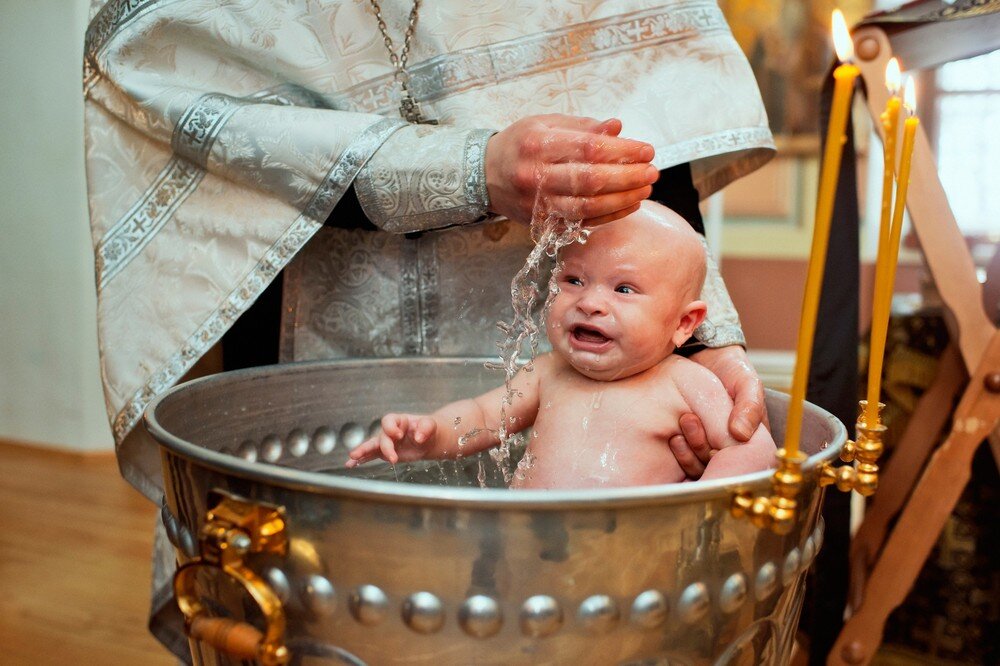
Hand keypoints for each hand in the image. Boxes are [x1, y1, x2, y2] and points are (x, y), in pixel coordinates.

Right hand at [345, 413, 436, 466]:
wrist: (429, 440)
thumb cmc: (429, 429)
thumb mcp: (430, 425)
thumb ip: (425, 428)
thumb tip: (418, 437)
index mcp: (398, 420)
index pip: (389, 421)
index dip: (391, 428)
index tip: (399, 435)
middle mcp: (389, 431)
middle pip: (382, 437)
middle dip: (385, 447)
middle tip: (392, 457)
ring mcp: (385, 442)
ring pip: (372, 446)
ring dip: (363, 451)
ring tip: (353, 457)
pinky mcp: (384, 453)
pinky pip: (371, 455)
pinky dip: (361, 460)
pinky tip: (351, 464)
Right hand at [485, 114, 658, 225]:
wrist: (484, 175)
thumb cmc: (520, 144)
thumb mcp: (545, 124)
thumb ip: (583, 127)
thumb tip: (618, 128)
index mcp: (537, 144)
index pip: (588, 148)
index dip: (622, 151)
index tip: (646, 150)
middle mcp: (536, 175)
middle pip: (589, 180)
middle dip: (627, 176)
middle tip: (652, 172)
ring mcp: (538, 203)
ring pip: (587, 205)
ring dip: (622, 199)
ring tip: (646, 189)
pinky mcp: (542, 222)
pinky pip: (581, 222)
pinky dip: (609, 215)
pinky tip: (630, 204)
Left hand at [668, 346, 768, 478]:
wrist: (706, 358)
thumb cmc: (732, 370)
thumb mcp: (746, 383)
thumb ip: (749, 405)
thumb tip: (741, 434)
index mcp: (752, 442)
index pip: (743, 466)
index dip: (728, 462)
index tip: (714, 447)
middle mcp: (729, 450)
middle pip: (718, 469)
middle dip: (703, 450)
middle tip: (689, 421)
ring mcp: (708, 449)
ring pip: (701, 468)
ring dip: (689, 453)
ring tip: (681, 425)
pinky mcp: (689, 447)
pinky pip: (686, 463)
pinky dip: (681, 454)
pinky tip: (674, 438)